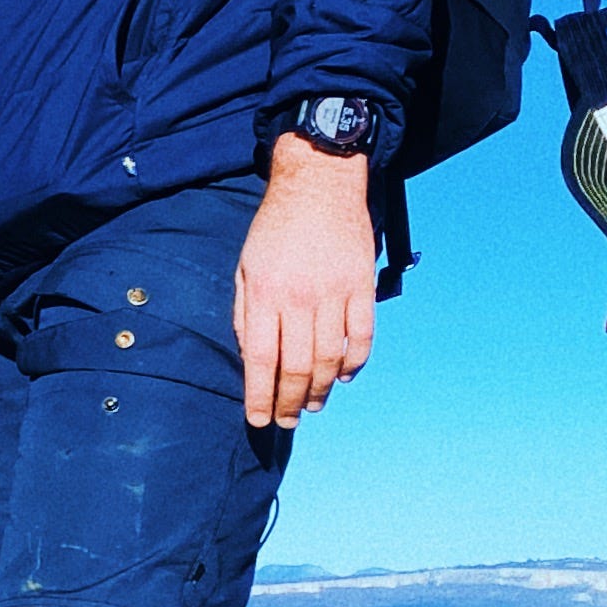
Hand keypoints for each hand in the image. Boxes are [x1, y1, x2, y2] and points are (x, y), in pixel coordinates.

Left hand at [236, 138, 377, 427]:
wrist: (318, 184)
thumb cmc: (275, 228)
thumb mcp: (245, 266)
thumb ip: (246, 313)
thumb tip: (252, 358)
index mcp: (265, 293)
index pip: (260, 360)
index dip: (260, 396)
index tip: (258, 420)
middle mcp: (299, 297)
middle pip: (296, 367)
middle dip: (289, 403)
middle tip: (287, 422)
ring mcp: (334, 292)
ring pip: (329, 358)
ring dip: (320, 390)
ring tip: (311, 406)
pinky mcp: (361, 285)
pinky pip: (361, 336)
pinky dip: (354, 362)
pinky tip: (342, 376)